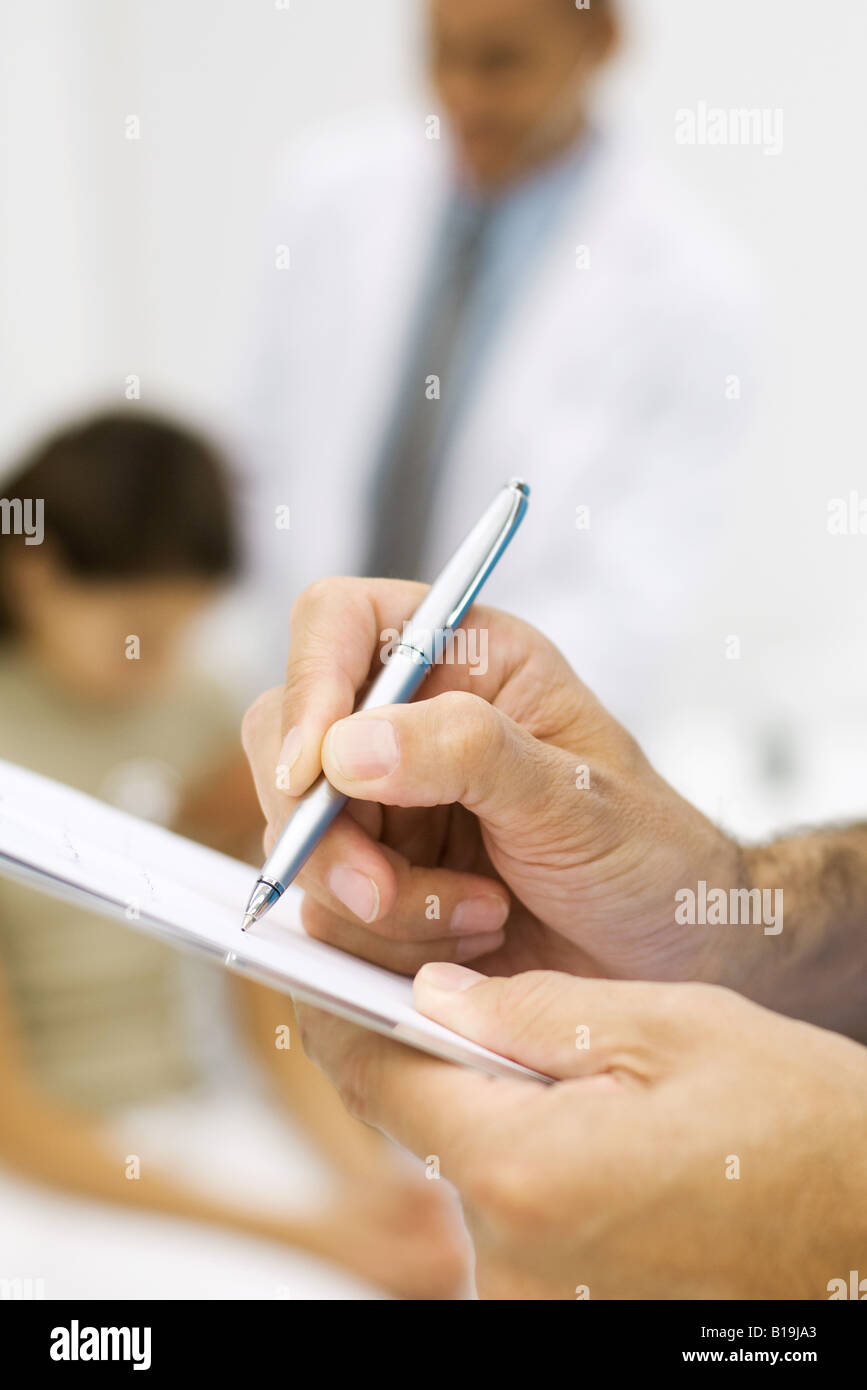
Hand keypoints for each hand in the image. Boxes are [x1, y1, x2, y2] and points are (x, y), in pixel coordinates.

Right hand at [241, 577, 737, 980]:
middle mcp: (408, 722)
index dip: (308, 685)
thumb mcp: (572, 794)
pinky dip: (390, 939)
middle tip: (377, 890)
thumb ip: (468, 753)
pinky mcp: (378, 880)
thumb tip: (348, 746)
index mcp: (462, 659)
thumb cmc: (646, 852)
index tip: (311, 771)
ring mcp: (385, 805)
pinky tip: (470, 939)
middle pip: (288, 739)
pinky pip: (328, 911)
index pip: (337, 623)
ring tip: (481, 917)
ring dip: (379, 901)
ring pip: (301, 841)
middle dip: (325, 829)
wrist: (669, 954)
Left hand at [294, 968, 866, 1299]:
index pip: (380, 1077)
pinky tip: (620, 1149)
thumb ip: (530, 1011)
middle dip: (456, 1061)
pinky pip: (521, 1221)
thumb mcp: (667, 1028)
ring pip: (478, 1172)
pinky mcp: (566, 1317)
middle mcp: (511, 1260)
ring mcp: (537, 1302)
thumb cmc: (804, 1133)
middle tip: (521, 1016)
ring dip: (511, 1119)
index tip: (328, 966)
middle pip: (429, 1127)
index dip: (349, 1009)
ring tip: (609, 1093)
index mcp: (523, 1171)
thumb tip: (433, 995)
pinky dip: (545, 1170)